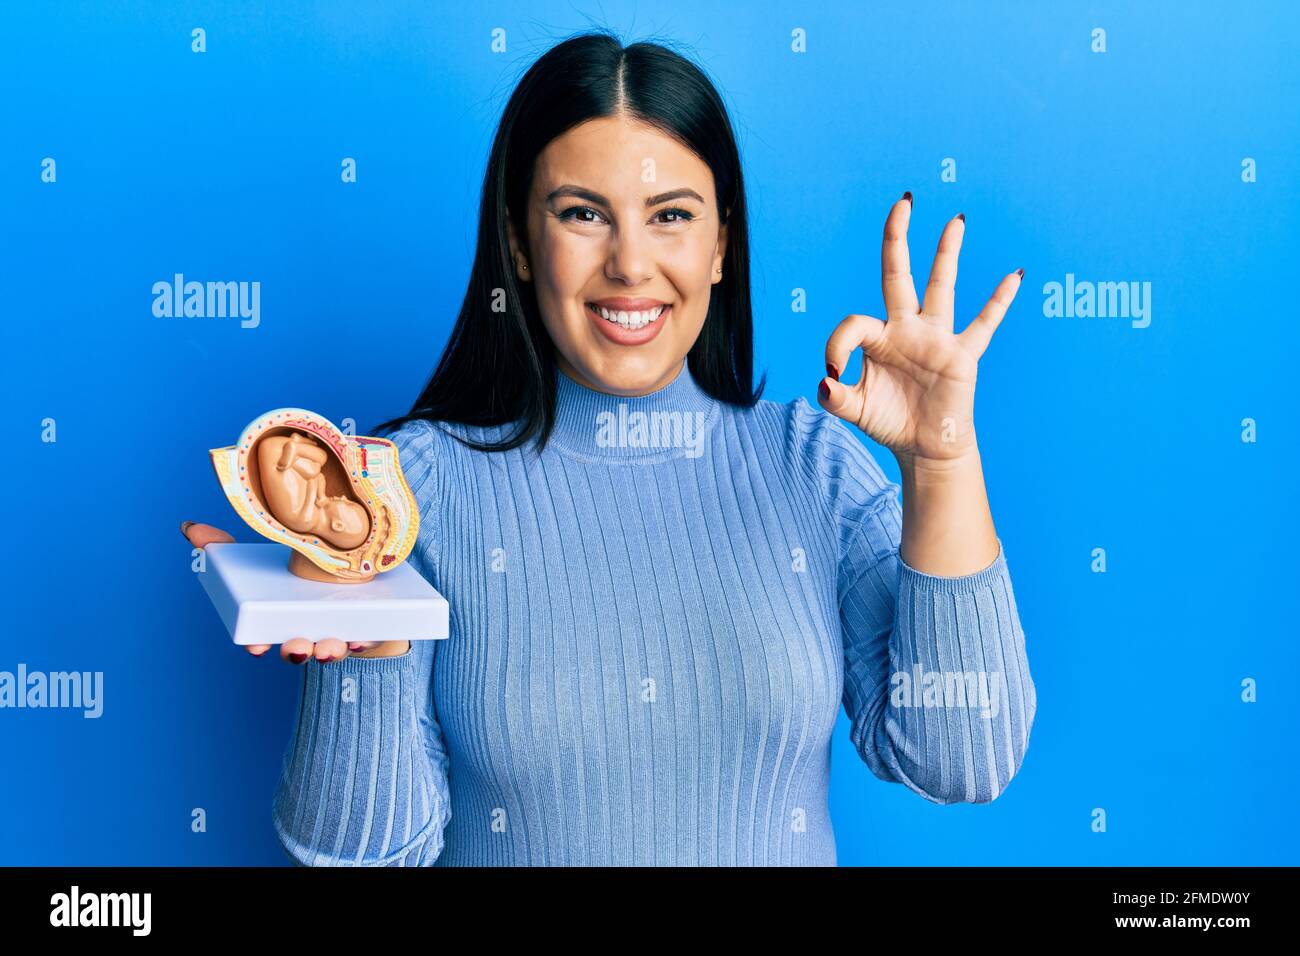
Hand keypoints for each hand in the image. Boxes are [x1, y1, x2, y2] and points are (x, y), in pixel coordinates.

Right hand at [180, 519, 408, 662]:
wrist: (353, 577)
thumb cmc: (297, 573)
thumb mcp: (262, 558)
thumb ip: (225, 546)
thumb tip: (190, 527)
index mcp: (278, 618)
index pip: (262, 639)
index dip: (257, 644)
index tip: (255, 647)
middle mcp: (306, 630)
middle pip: (299, 649)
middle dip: (296, 651)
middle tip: (296, 646)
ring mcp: (336, 631)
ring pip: (331, 647)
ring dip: (328, 650)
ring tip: (329, 646)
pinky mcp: (367, 625)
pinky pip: (367, 638)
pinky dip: (365, 639)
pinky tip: (362, 637)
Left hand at [818, 192, 1021, 465]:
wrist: (923, 447)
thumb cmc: (888, 422)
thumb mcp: (854, 410)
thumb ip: (835, 397)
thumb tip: (824, 381)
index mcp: (878, 338)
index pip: (854, 323)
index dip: (837, 343)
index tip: (832, 371)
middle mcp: (907, 328)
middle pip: (899, 275)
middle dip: (898, 239)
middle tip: (903, 203)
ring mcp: (936, 338)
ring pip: (941, 287)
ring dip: (947, 254)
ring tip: (956, 221)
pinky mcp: (963, 355)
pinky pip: (984, 324)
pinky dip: (999, 302)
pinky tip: (1014, 275)